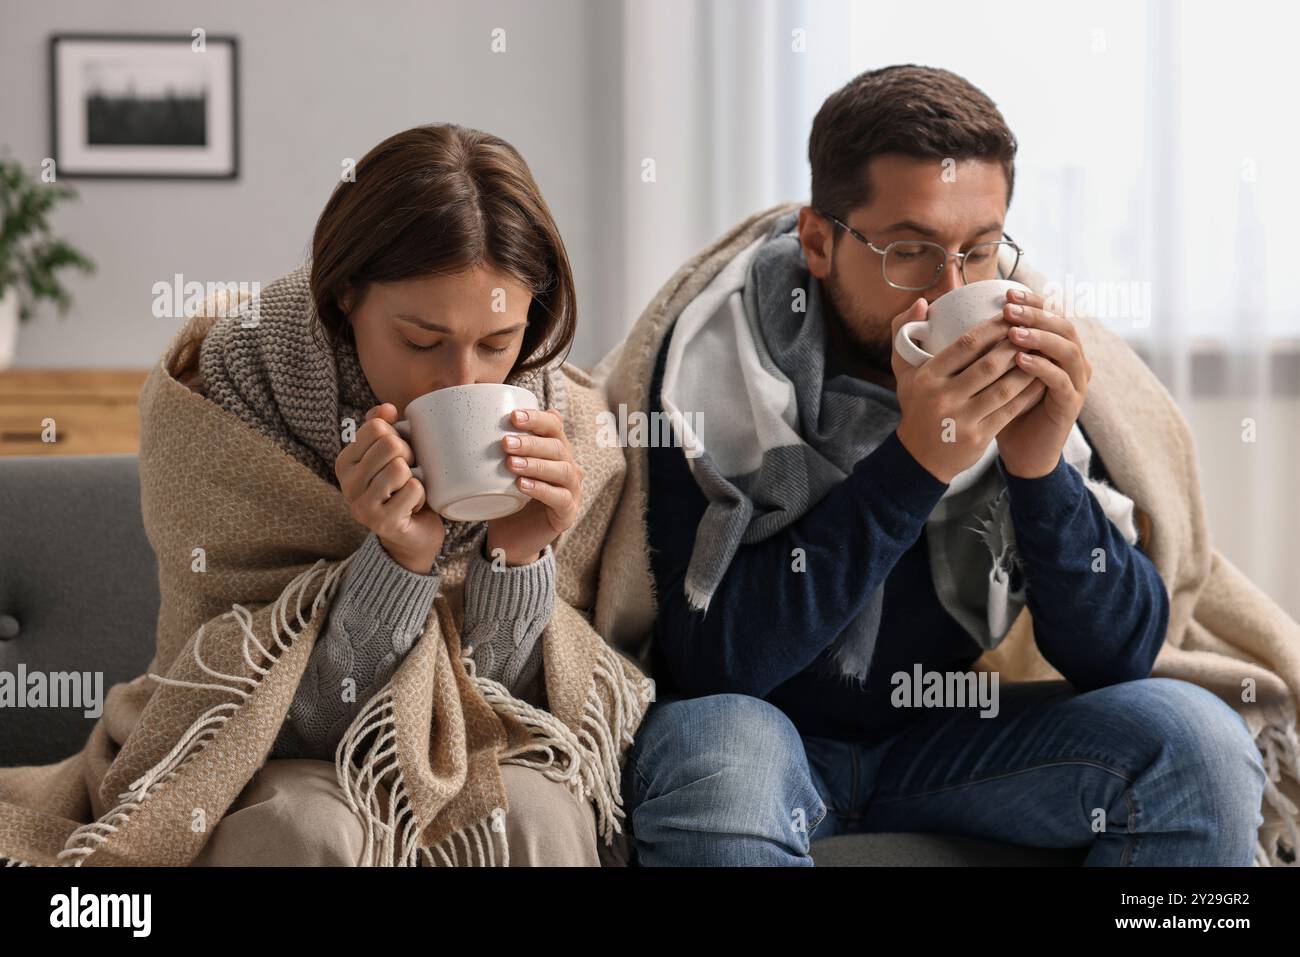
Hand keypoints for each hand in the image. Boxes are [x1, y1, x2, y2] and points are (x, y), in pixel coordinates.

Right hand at [335, 402, 445, 573]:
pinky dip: (422, 496)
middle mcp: (347, 483)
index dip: (397, 437)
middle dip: (409, 456)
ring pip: (400, 468)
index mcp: (345, 462)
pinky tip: (413, 507)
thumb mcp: (390, 455)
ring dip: (415, 478)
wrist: (412, 534)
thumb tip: (387, 408)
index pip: (376, 427)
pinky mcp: (382, 522)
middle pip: (390, 445)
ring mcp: (362, 505)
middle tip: (408, 475)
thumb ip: (382, 427)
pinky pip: (414, 489)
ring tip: (409, 491)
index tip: (398, 456)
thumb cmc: (402, 488)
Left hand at [483, 407, 583, 565]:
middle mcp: (568, 466)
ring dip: (536, 464)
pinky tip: (522, 485)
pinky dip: (541, 489)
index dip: (537, 419)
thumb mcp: (497, 472)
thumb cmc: (504, 499)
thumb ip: (493, 449)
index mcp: (554, 450)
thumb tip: (466, 422)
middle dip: (531, 442)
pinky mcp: (567, 513)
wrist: (510, 539)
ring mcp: (572, 491)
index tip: (513, 416)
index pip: (553, 426)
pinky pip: (560, 498)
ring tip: (511, 464)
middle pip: (558, 447)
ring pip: (563, 470)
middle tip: (505, 442)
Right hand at [891, 296, 1046, 483]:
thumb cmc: (917, 407)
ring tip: (1042, 353)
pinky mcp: (978, 437)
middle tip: (1034, 332)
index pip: (966, 344)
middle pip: (989, 364)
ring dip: (1028, 368)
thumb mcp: (904, 372)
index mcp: (927, 377)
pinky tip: (1040, 381)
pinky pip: (1010, 409)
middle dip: (1016, 345)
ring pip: (1004, 387)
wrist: (919, 458)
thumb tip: (923, 302)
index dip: (993, 328)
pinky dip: (1028, 394)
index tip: (1011, 316)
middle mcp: (943, 397)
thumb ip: (904, 333)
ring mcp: (961, 419)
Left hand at [996, 288, 1091, 477]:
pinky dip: (1042, 368)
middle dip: (1037, 314)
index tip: (1006, 293)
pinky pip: (1061, 380)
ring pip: (1068, 349)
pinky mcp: (1071, 403)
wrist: (1020, 449)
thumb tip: (958, 317)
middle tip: (1010, 309)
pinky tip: (1021, 361)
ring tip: (1014, 333)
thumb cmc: (1003, 407)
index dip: (1032, 301)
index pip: (1051, 314)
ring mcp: (1075, 381)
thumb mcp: (993, 372)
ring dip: (1041, 338)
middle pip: (1064, 325)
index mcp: (1054, 347)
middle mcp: (1071, 360)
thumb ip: (986, 346)